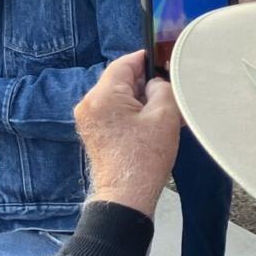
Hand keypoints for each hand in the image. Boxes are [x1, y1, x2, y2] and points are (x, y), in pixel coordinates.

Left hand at [74, 50, 181, 216]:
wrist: (126, 195)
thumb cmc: (145, 157)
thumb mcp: (164, 116)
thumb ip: (162, 88)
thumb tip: (154, 82)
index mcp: (103, 95)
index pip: (124, 64)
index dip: (145, 60)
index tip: (163, 62)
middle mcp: (88, 103)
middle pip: (119, 80)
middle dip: (144, 85)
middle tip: (167, 95)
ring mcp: (87, 119)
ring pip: (117, 97)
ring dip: (138, 101)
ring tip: (161, 114)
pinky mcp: (92, 132)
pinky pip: (112, 112)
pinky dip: (130, 113)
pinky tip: (149, 125)